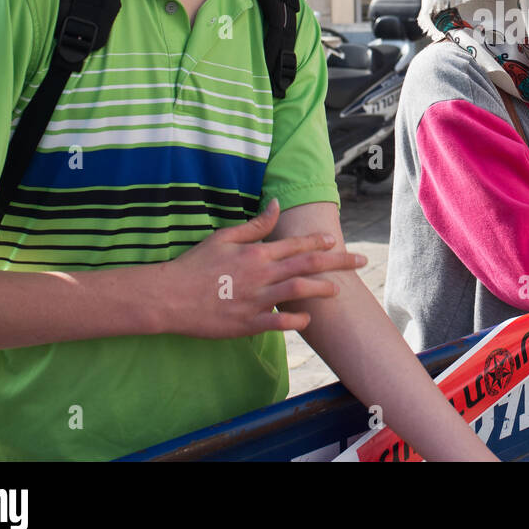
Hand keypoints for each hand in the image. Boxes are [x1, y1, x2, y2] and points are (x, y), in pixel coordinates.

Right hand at [160, 199, 366, 338]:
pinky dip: (296, 321)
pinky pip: (279, 323)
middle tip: (361, 261)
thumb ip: (254, 224)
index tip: (336, 240)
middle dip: (338, 261)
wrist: (168, 297)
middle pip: (307, 264)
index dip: (319, 240)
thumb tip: (277, 204)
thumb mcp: (223, 237)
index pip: (296, 243)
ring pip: (298, 292)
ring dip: (322, 290)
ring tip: (338, 290)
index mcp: (256, 252)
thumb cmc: (194, 265)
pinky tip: (308, 320)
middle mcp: (260, 274)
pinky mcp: (247, 323)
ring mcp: (255, 300)